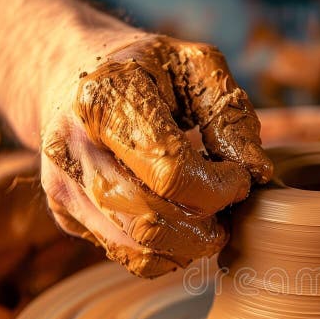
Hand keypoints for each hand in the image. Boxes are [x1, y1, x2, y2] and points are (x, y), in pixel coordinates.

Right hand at [40, 34, 271, 276]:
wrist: (72, 71)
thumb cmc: (148, 68)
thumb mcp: (196, 66)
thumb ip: (232, 116)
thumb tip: (257, 172)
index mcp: (105, 99)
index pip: (172, 174)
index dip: (220, 188)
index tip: (240, 178)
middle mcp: (72, 146)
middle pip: (152, 222)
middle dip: (207, 229)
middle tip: (228, 209)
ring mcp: (62, 183)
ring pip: (136, 248)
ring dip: (188, 247)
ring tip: (208, 219)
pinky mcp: (64, 210)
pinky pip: (123, 252)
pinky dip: (163, 252)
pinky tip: (178, 223)